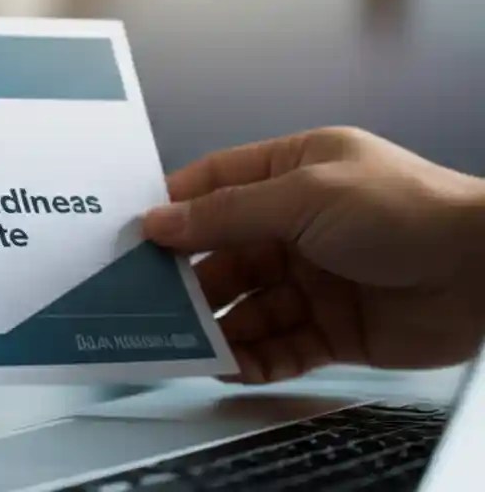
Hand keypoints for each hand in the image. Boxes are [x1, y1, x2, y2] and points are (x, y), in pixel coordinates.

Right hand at [144, 127, 484, 383]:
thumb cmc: (406, 210)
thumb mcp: (304, 196)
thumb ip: (227, 213)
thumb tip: (159, 220)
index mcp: (292, 172)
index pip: (215, 186)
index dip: (173, 210)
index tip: (132, 235)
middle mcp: (298, 225)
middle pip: (223, 254)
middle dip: (188, 279)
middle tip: (148, 301)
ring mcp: (315, 279)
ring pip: (246, 306)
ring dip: (216, 325)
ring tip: (184, 343)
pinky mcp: (333, 329)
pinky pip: (278, 345)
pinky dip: (251, 357)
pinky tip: (228, 364)